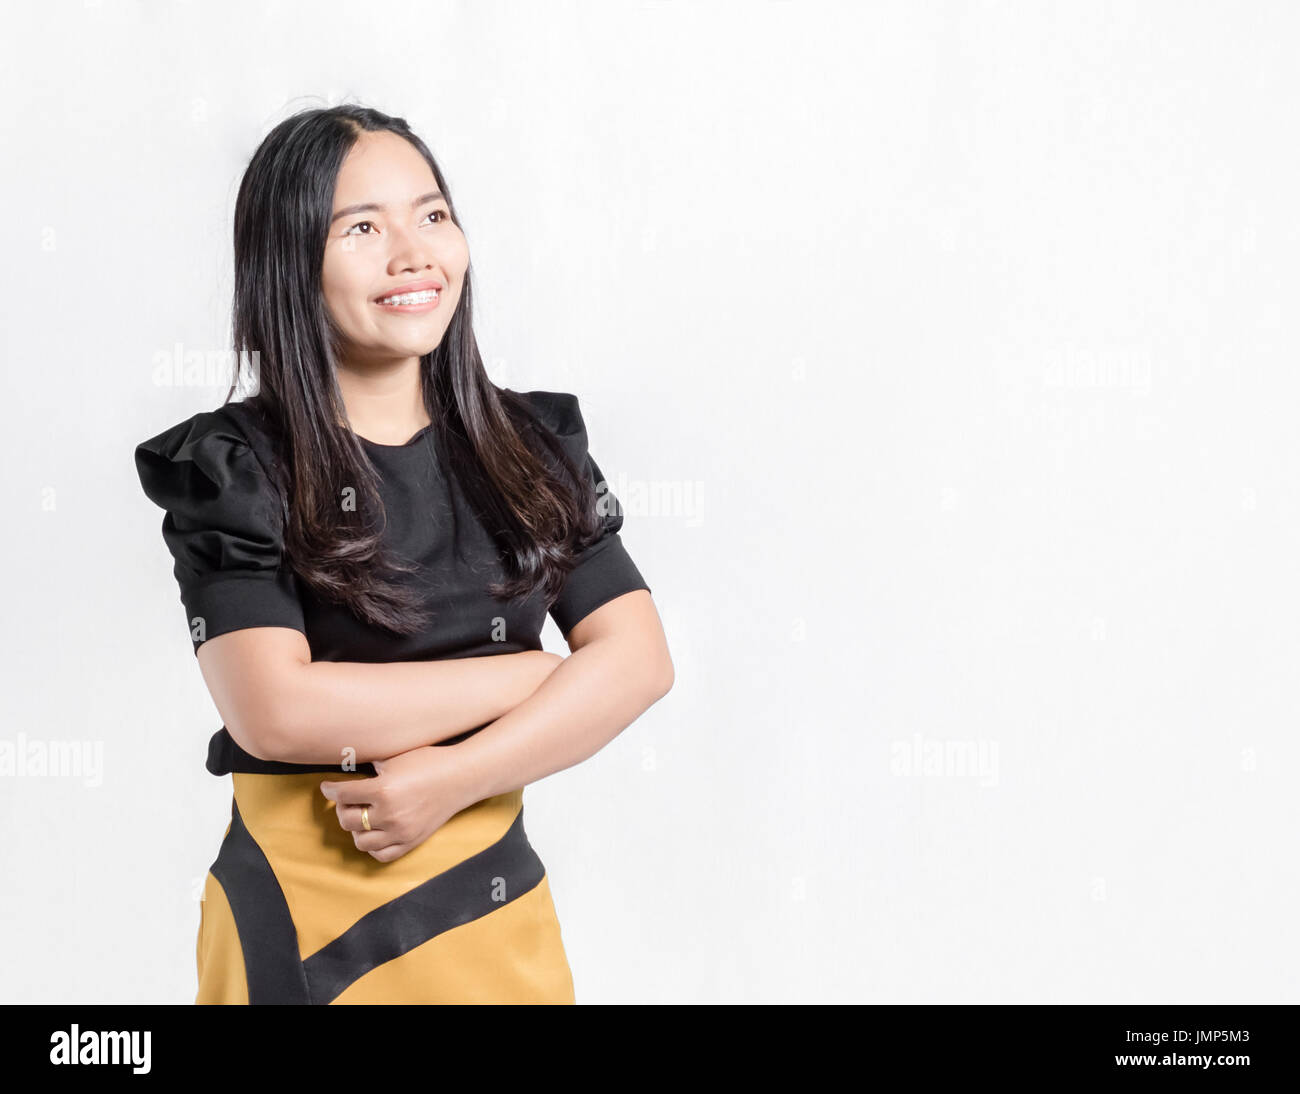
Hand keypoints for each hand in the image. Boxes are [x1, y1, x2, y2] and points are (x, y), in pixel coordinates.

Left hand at [319, 744, 472, 862]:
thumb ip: (368, 764)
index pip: (341, 795)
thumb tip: (345, 764)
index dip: (330, 789)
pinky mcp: (411, 842)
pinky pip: (381, 854)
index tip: (327, 787)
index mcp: (383, 790)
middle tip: (347, 799)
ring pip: (360, 841)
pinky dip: (372, 845)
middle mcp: (389, 815)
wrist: (460, 777)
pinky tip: (374, 831)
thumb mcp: (394, 757)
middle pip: (346, 820)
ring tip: (361, 815)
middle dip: (341, 807)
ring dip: (355, 828)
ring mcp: (401, 832)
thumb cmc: (428, 761)